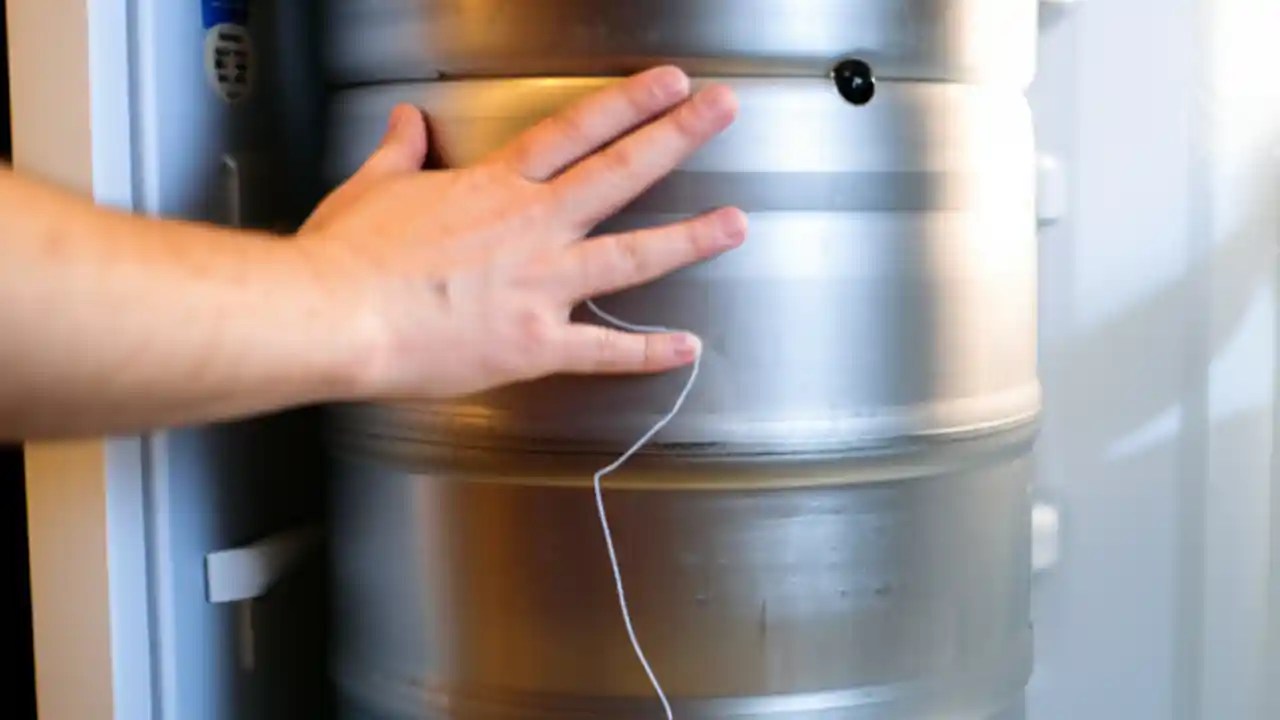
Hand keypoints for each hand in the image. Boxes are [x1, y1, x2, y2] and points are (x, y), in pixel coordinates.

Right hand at [300, 67, 744, 400]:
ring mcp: (539, 286)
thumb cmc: (347, 258)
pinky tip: (685, 348)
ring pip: (630, 255)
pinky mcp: (533, 344)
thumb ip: (400, 153)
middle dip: (677, 137)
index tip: (666, 85)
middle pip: (619, 172)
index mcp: (495, 188)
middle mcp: (531, 228)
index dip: (627, 102)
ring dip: (688, 239)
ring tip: (734, 224)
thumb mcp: (372, 188)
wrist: (334, 317)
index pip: (575, 131)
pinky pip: (601, 351)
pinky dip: (646, 352)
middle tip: (720, 113)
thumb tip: (406, 123)